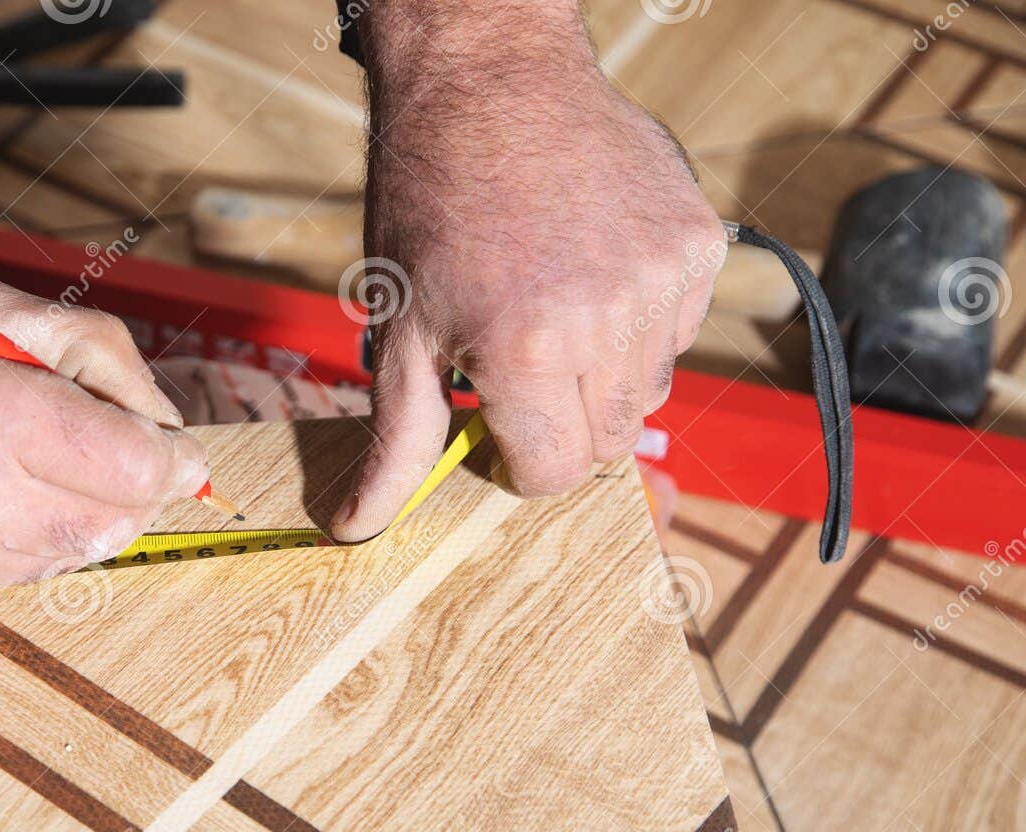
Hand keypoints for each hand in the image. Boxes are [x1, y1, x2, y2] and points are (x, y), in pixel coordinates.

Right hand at [0, 281, 206, 622]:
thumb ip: (92, 349)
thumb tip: (164, 419)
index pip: (136, 466)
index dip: (175, 460)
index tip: (181, 452)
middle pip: (116, 523)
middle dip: (132, 488)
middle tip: (110, 452)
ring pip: (69, 556)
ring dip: (72, 513)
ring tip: (18, 464)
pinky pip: (13, 580)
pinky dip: (16, 542)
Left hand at [330, 0, 726, 541]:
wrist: (490, 81)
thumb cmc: (430, 201)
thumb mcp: (399, 326)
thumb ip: (396, 439)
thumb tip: (357, 526)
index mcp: (527, 350)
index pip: (551, 472)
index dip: (515, 458)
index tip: (492, 421)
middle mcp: (609, 320)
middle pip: (605, 441)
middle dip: (557, 422)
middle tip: (513, 362)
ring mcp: (663, 278)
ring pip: (649, 389)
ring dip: (602, 375)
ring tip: (550, 307)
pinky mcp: (699, 243)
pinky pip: (679, 329)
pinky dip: (639, 323)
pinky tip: (590, 272)